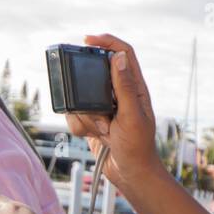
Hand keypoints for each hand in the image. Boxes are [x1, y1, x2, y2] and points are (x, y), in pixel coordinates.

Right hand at [63, 34, 158, 192]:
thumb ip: (125, 87)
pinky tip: (95, 137)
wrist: (130, 174)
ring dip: (86, 116)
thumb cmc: (138, 147)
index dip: (106, 42)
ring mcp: (104, 107)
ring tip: (103, 129)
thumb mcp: (132, 116)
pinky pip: (74, 116)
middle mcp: (119, 94)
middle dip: (87, 92)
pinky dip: (80, 127)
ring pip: (80, 98)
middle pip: (94, 75)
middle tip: (93, 107)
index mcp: (135, 87)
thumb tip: (118, 56)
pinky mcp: (92, 121)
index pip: (122, 53)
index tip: (87, 39)